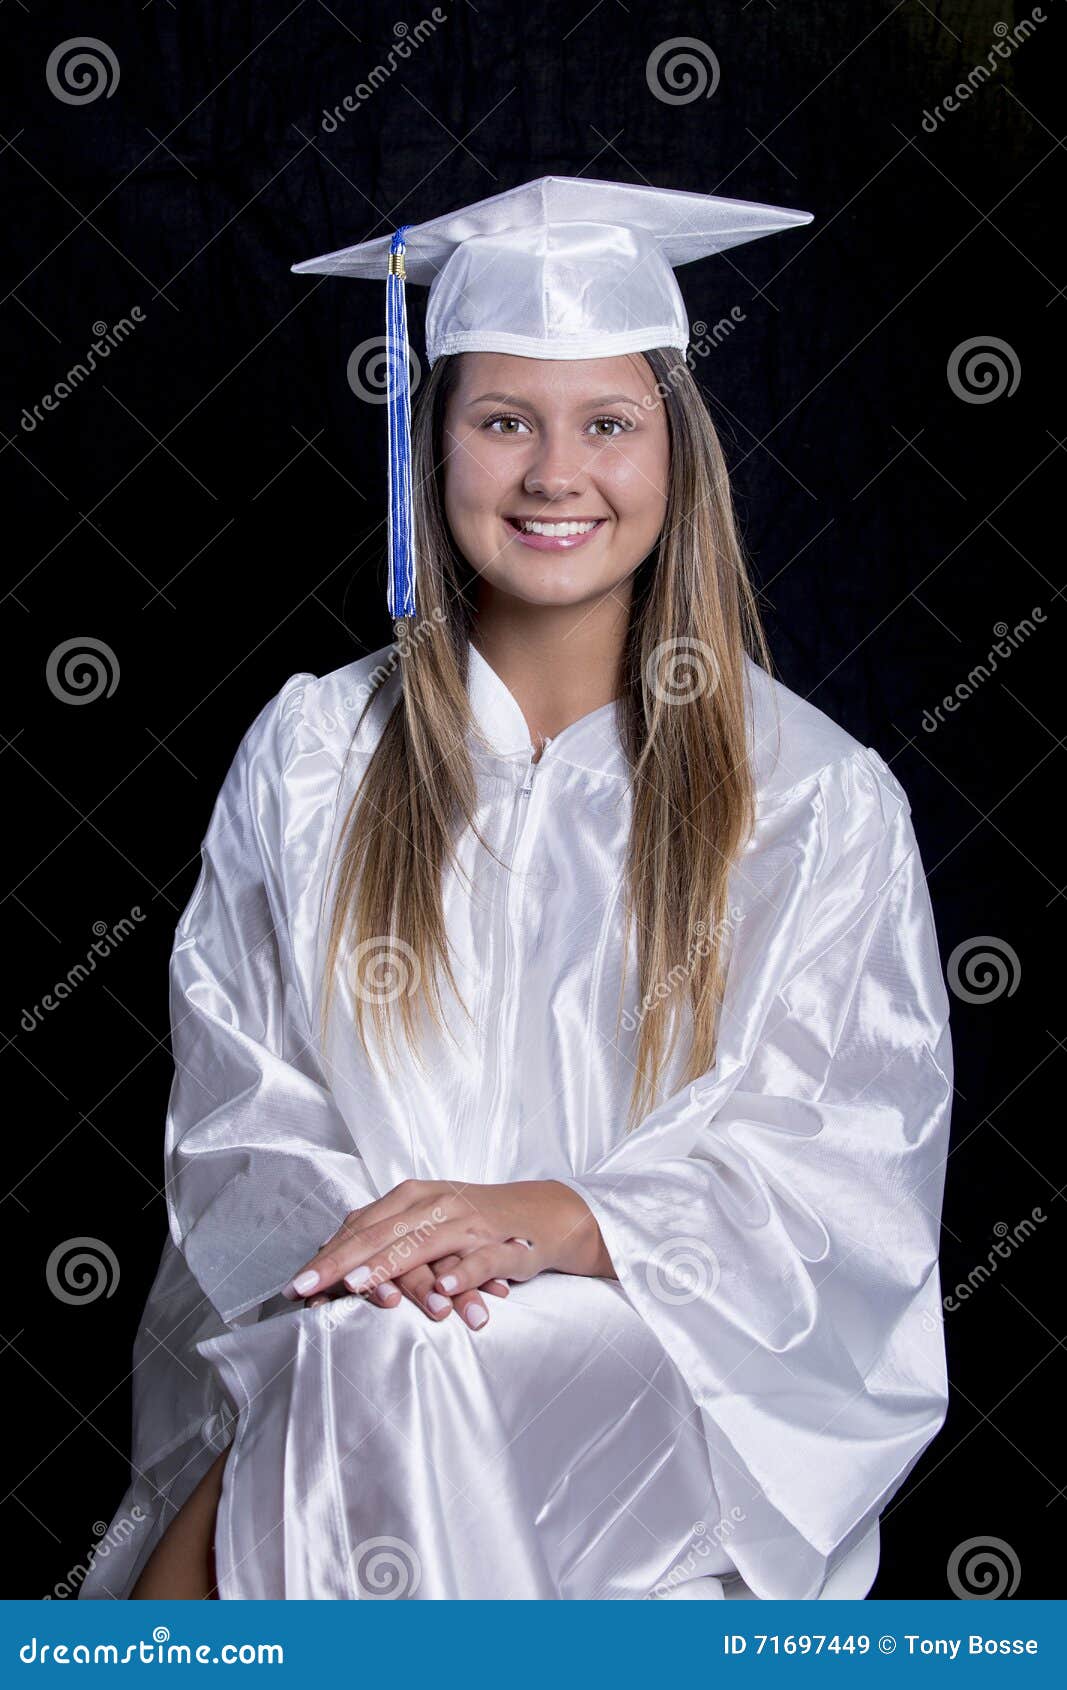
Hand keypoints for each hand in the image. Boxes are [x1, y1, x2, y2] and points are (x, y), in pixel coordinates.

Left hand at [285, 1178, 611, 1327]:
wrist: (541, 1215)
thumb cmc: (474, 1223)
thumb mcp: (425, 1222)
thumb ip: (386, 1236)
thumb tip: (333, 1260)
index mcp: (412, 1197)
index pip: (360, 1226)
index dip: (327, 1255)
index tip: (296, 1283)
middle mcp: (435, 1203)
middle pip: (379, 1233)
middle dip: (339, 1262)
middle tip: (305, 1288)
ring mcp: (468, 1222)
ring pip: (422, 1243)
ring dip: (388, 1265)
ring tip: (357, 1286)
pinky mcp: (500, 1244)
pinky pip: (477, 1259)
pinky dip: (460, 1273)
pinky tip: (441, 1290)